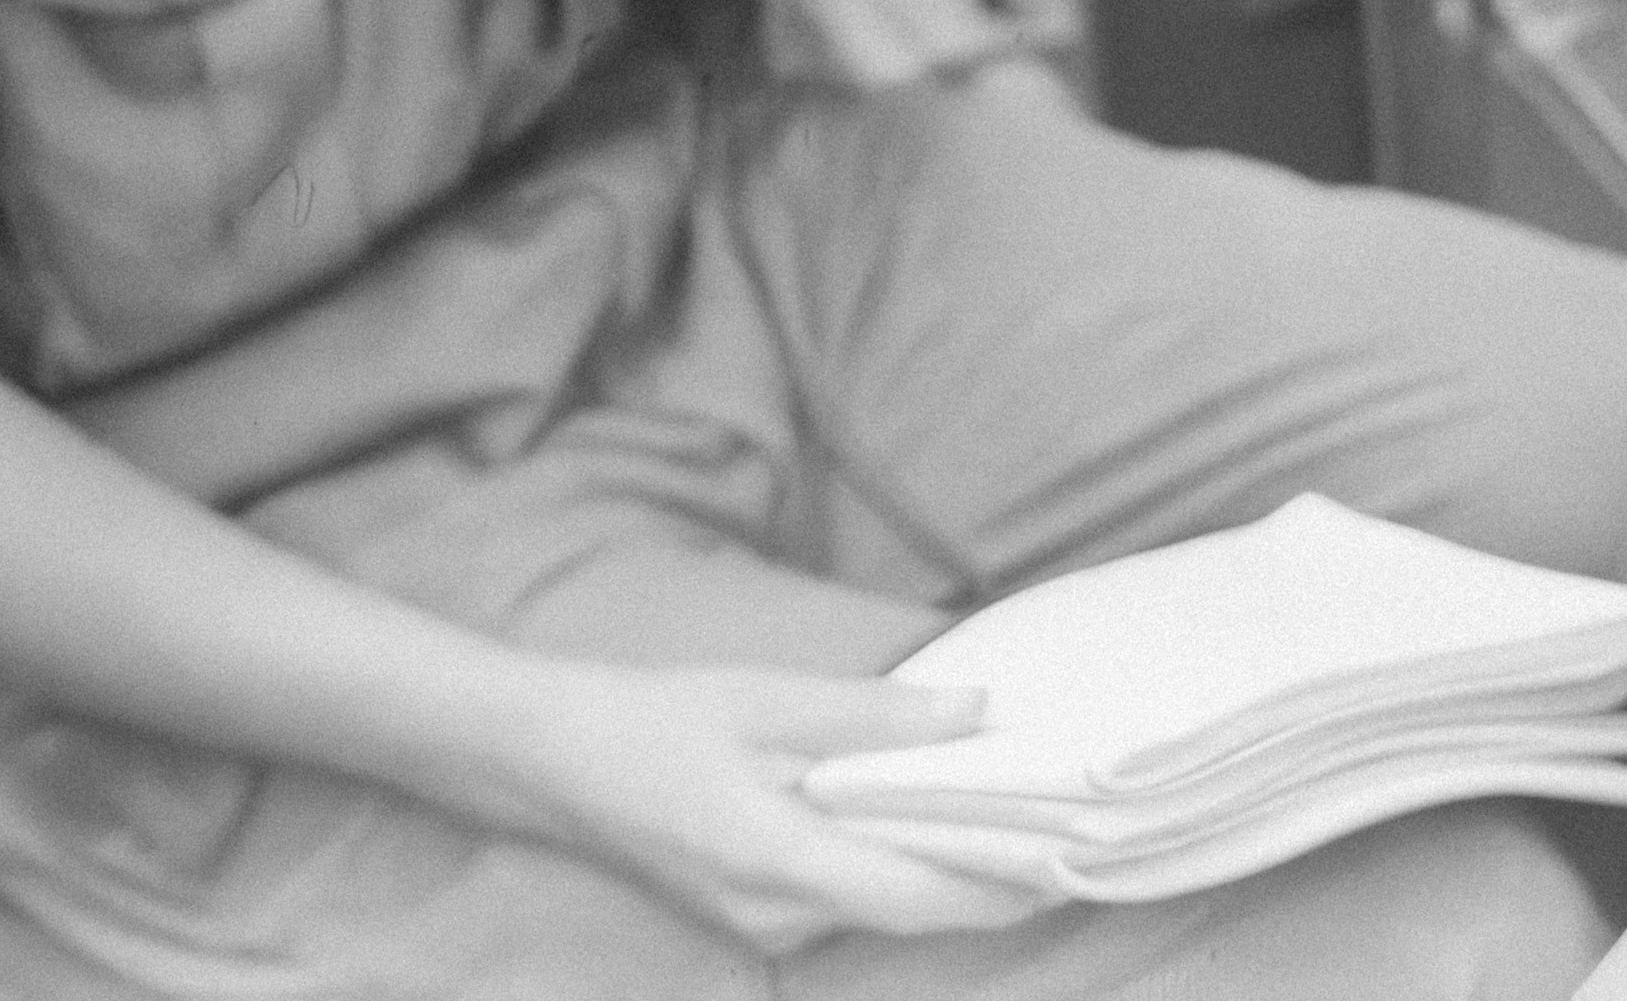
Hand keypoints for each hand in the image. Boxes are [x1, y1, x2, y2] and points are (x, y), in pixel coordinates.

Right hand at [495, 658, 1050, 954]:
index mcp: (781, 863)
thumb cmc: (657, 719)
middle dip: (991, 878)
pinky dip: (899, 867)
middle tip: (1069, 825)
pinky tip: (932, 819)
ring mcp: (763, 927)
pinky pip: (849, 900)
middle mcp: (778, 918)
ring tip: (1020, 811)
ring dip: (948, 872)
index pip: (921, 897)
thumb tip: (976, 708)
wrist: (552, 761)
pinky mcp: (755, 914)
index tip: (1074, 853)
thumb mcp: (768, 699)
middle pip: (911, 910)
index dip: (1004, 885)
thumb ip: (874, 714)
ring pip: (882, 909)